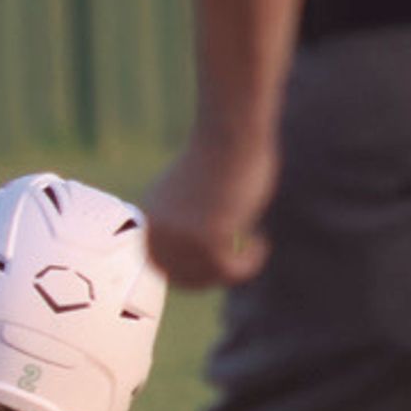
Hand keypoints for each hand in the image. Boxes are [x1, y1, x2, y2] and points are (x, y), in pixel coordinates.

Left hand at [143, 131, 277, 287]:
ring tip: (255, 243)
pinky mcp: (206, 238)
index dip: (194, 271)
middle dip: (215, 274)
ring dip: (236, 268)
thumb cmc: (223, 155)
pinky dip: (249, 263)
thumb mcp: (195, 194)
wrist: (231, 132)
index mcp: (149, 221)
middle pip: (184, 278)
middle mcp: (157, 234)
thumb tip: (204, 252)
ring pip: (208, 276)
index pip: (164, 267)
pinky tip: (261, 241)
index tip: (224, 258)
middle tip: (242, 260)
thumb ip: (190, 223)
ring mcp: (179, 238)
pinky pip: (229, 271)